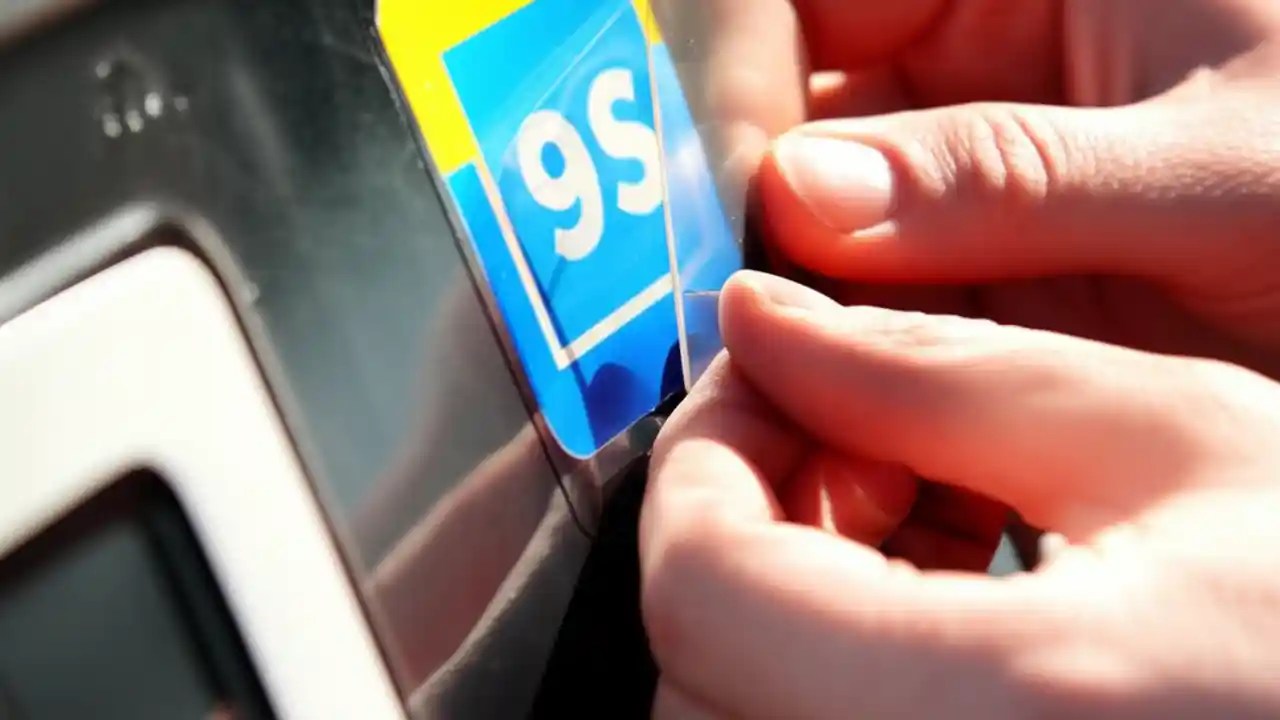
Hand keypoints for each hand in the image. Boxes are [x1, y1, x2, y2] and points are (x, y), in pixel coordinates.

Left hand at [640, 272, 1279, 718]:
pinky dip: (820, 673)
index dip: (702, 465)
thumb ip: (934, 374)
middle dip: (739, 528)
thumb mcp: (1171, 439)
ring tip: (907, 524)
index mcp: (994, 717)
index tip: (764, 385)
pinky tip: (927, 610)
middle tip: (844, 444)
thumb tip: (766, 326)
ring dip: (776, 604)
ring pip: (735, 719)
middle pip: (699, 670)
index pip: (701, 592)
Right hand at [674, 0, 1279, 373]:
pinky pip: (863, 311)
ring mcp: (966, 178)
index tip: (737, 198)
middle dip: (751, 220)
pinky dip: (839, 367)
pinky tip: (839, 428)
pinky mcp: (970, 278)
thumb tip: (797, 194)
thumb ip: (1010, 179)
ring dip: (791, 310)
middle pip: (788, 115)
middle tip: (737, 327)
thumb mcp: (1225, 181)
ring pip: (811, 229)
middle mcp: (974, 62)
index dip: (739, 71)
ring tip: (786, 398)